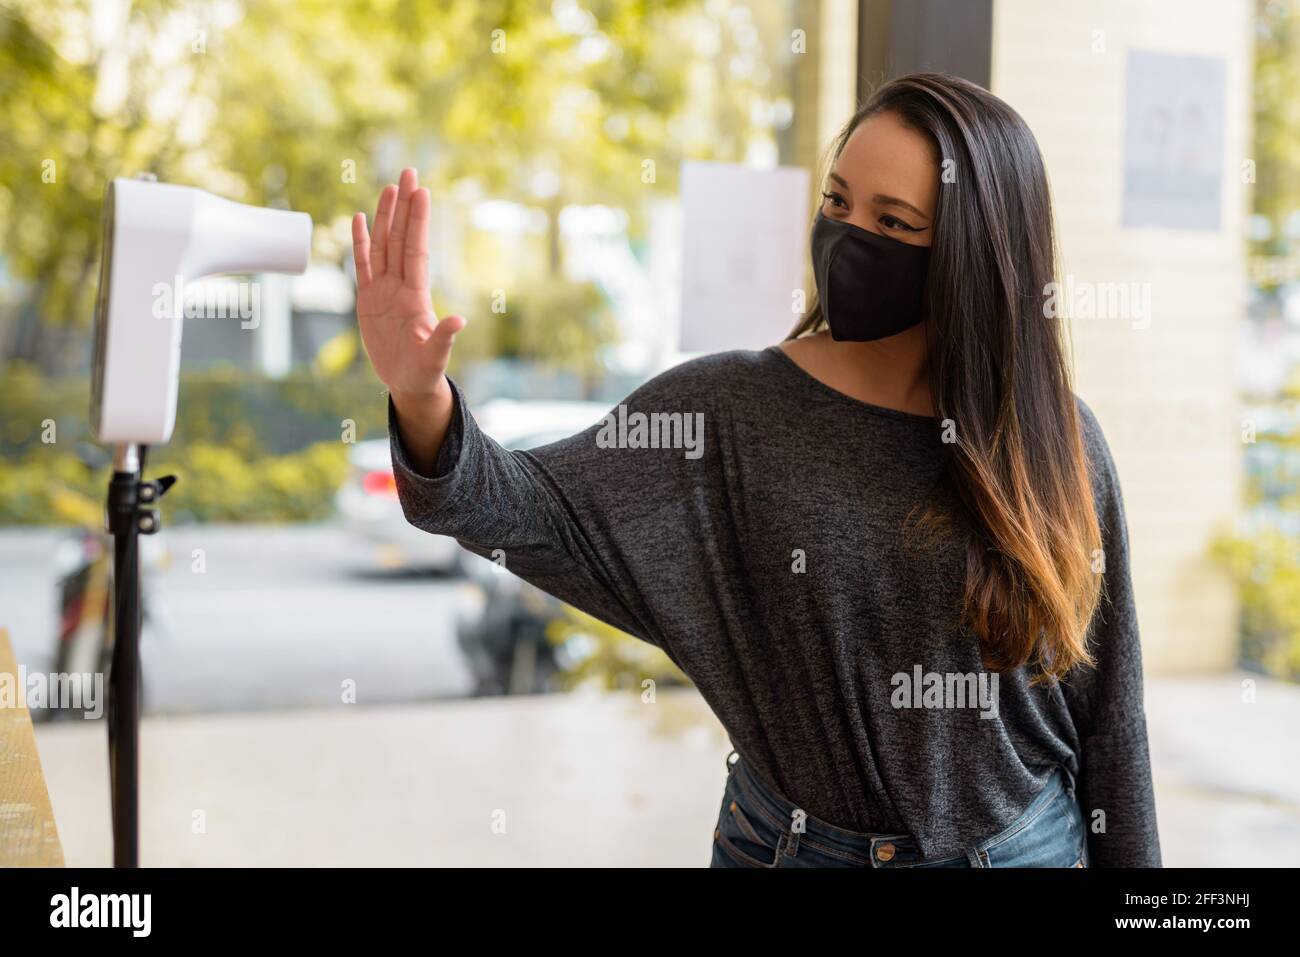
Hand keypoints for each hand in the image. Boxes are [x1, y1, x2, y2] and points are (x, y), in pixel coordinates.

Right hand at [352, 167, 465, 398]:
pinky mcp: (368, 299)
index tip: (422, 192)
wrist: (408, 383)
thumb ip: (444, 338)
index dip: (418, 221)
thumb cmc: (424, 372)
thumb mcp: (434, 357)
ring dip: (385, 216)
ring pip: (383, 244)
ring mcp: (384, 290)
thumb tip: (460, 321)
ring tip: (389, 187)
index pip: (416, 249)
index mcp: (415, 295)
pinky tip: (360, 219)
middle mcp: (400, 286)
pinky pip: (363, 264)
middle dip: (404, 205)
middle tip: (409, 172)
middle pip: (401, 237)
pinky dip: (361, 242)